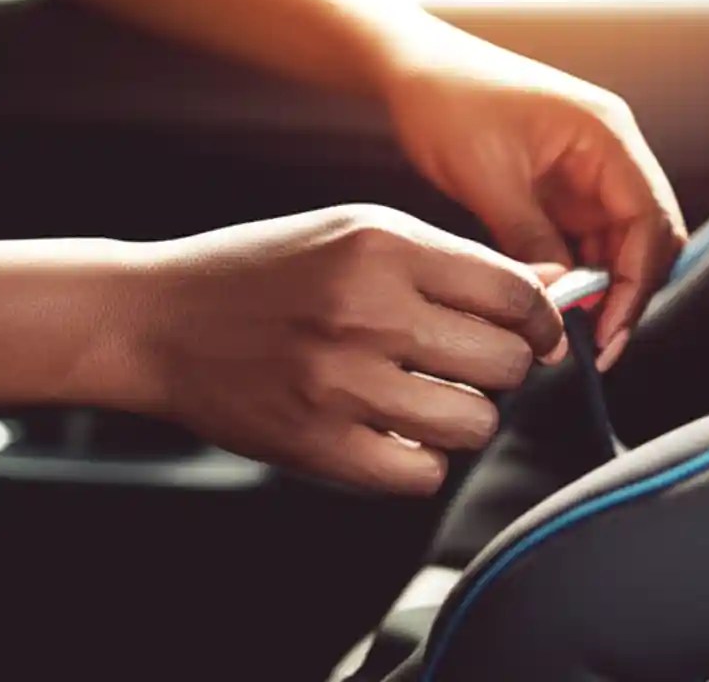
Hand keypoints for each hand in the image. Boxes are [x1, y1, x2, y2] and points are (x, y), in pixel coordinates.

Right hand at [131, 204, 564, 494]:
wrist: (158, 320)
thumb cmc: (268, 270)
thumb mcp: (358, 234)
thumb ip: (454, 261)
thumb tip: (549, 291)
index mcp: (384, 248)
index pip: (514, 294)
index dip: (543, 320)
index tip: (539, 334)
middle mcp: (367, 312)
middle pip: (508, 364)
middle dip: (508, 369)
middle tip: (475, 366)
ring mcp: (340, 383)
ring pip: (474, 424)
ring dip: (467, 418)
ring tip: (434, 399)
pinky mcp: (317, 444)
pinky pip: (422, 474)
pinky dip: (422, 460)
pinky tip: (397, 433)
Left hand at [381, 16, 687, 368]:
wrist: (415, 72)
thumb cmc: (450, 103)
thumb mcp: (488, 178)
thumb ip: (530, 240)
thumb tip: (558, 303)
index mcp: (607, 137)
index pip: (650, 221)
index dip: (636, 283)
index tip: (608, 333)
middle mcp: (610, 157)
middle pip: (649, 239)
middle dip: (627, 295)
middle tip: (596, 349)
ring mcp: (590, 176)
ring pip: (621, 248)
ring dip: (602, 292)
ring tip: (570, 337)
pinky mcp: (565, 195)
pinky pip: (587, 246)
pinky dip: (577, 280)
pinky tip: (554, 310)